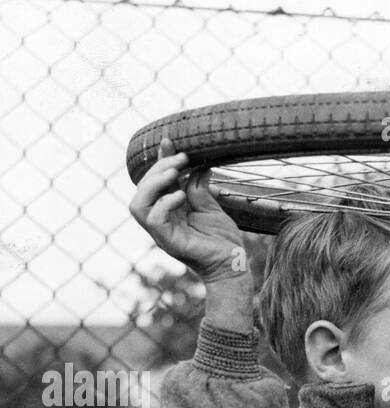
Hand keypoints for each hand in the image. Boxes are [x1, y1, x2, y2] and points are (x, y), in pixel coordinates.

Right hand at [130, 138, 248, 284]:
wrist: (233, 265)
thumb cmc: (222, 240)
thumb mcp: (211, 207)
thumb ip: (199, 188)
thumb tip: (200, 164)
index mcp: (168, 209)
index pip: (156, 181)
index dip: (159, 161)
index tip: (169, 142)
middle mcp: (160, 219)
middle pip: (143, 189)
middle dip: (158, 168)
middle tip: (180, 158)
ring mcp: (162, 232)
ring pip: (138, 204)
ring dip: (153, 184)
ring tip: (173, 173)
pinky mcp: (168, 242)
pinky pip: (154, 220)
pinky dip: (163, 204)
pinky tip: (180, 196)